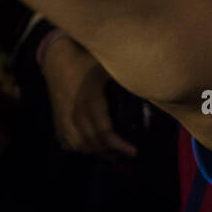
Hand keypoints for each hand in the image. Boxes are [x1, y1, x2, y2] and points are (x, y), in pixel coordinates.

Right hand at [41, 36, 138, 157]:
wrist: (58, 58)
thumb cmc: (88, 61)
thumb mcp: (109, 67)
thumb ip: (129, 78)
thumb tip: (154, 86)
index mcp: (91, 102)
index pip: (105, 132)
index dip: (119, 145)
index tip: (134, 151)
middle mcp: (75, 114)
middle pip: (92, 144)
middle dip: (111, 153)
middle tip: (127, 153)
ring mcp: (63, 119)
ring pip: (79, 146)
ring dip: (96, 153)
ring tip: (114, 153)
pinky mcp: (57, 120)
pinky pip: (67, 143)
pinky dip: (81, 148)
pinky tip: (94, 146)